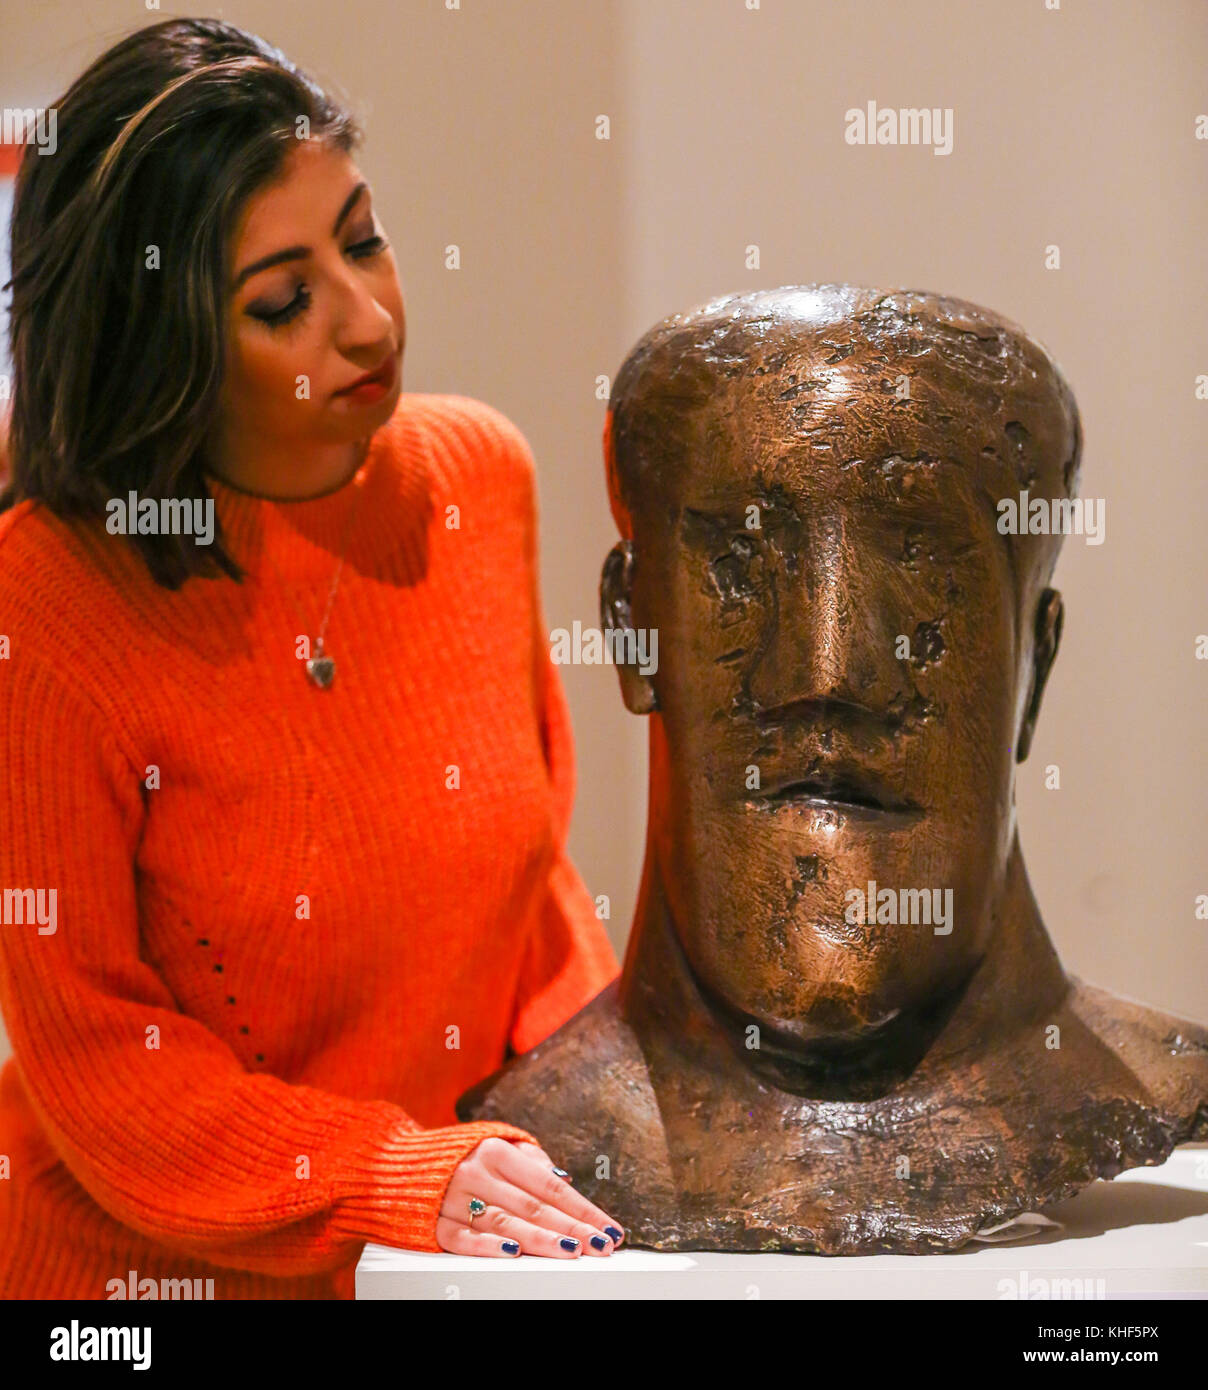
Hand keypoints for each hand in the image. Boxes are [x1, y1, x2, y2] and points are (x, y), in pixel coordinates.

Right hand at [437, 1136, 624, 1257]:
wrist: (398, 1163)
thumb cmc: (460, 1156)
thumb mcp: (496, 1145)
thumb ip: (532, 1163)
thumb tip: (565, 1184)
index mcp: (498, 1151)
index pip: (551, 1187)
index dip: (583, 1208)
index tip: (609, 1227)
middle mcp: (478, 1173)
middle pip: (533, 1207)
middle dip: (572, 1228)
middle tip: (601, 1246)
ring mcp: (455, 1199)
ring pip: (505, 1224)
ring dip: (542, 1240)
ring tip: (572, 1253)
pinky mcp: (435, 1224)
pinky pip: (464, 1240)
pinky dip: (488, 1248)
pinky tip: (514, 1255)